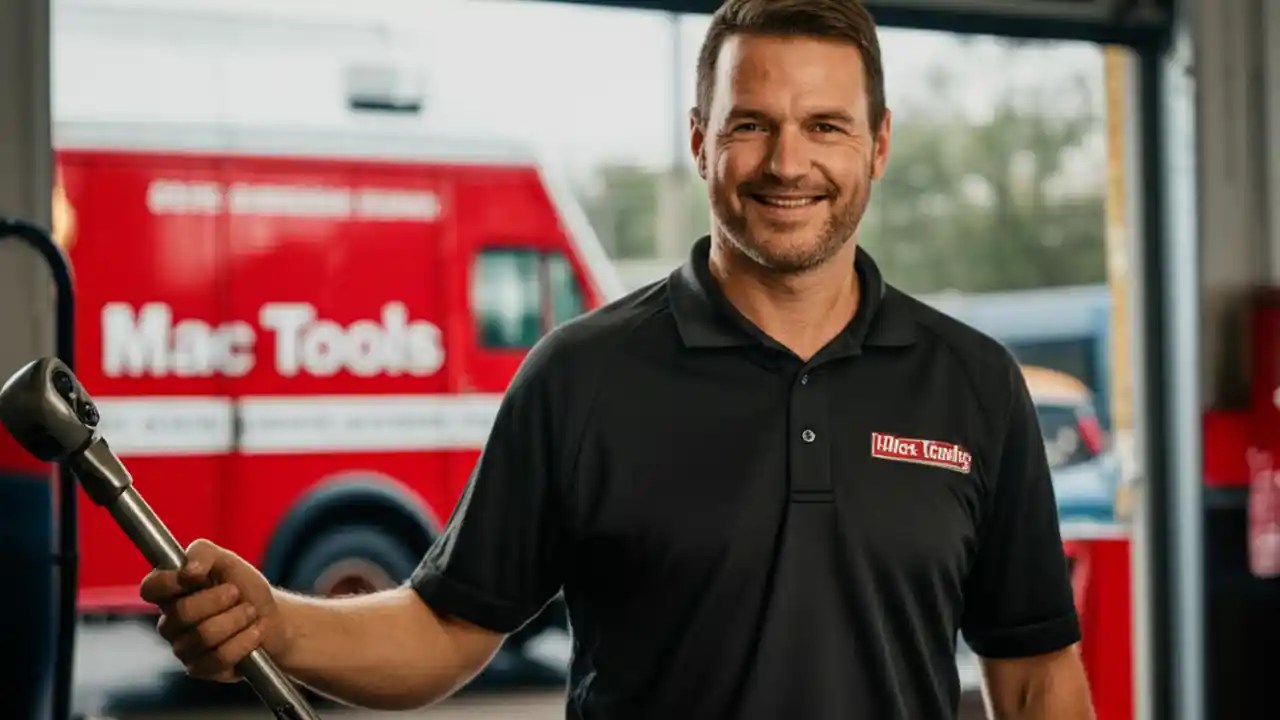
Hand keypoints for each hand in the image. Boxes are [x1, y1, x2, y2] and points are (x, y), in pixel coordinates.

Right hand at [139, 539, 289, 681]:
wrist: (273, 619)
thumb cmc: (244, 589)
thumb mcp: (228, 561)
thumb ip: (203, 553)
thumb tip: (188, 568)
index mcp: (171, 593)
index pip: (150, 588)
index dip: (170, 582)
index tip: (197, 576)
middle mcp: (172, 622)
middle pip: (182, 613)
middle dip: (218, 599)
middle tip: (237, 593)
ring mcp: (184, 648)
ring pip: (204, 635)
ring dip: (237, 619)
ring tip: (249, 612)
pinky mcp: (201, 669)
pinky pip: (219, 658)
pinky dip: (245, 641)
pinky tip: (254, 632)